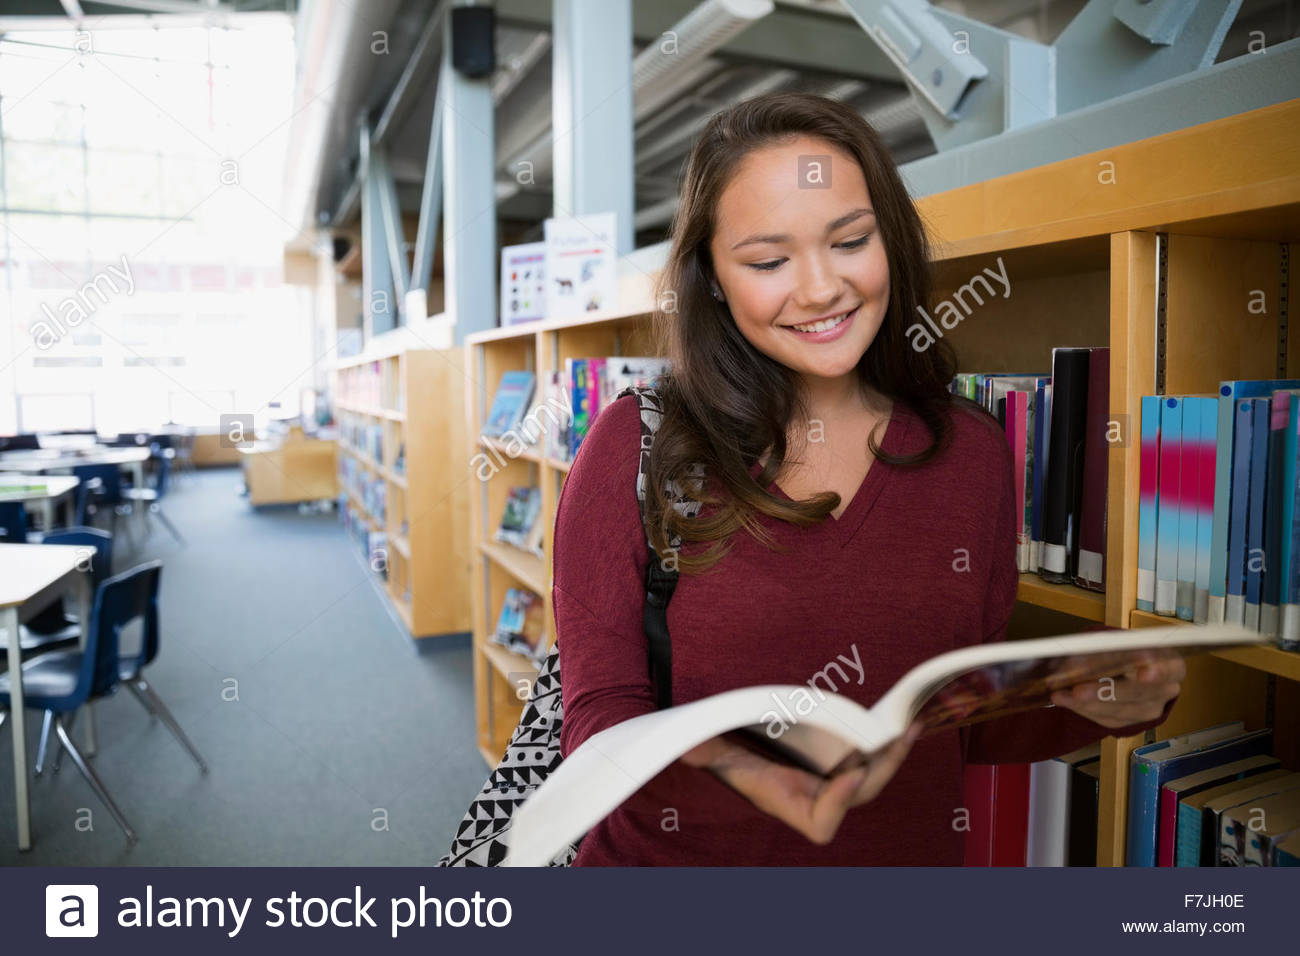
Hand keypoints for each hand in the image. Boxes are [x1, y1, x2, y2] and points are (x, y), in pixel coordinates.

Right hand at [679, 723, 922, 844]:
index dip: (838, 803)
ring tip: (907, 726)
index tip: (850, 772)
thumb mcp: (707, 751)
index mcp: (783, 801)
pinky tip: (894, 720)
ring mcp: (824, 778)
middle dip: (881, 769)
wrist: (723, 738)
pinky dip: (879, 741)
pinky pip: (864, 756)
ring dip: (888, 754)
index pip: (821, 824)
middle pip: (858, 795)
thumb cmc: (715, 748)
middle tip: (898, 736)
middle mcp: (809, 795)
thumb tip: (688, 748)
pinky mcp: (832, 758)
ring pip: (868, 777)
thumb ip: (701, 753)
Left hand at [1049, 649, 1184, 728]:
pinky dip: (1083, 709)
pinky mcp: (1131, 722)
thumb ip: (1103, 648)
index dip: (1157, 671)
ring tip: (1061, 695)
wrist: (1126, 668)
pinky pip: (1107, 719)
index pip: (1170, 668)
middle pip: (1139, 694)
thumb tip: (1076, 657)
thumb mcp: (1117, 643)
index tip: (1143, 673)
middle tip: (1079, 689)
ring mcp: (1150, 709)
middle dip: (1106, 692)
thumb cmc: (1123, 650)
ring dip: (1087, 703)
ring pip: (1120, 711)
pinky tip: (1065, 700)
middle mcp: (1166, 689)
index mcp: (1171, 663)